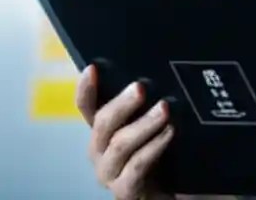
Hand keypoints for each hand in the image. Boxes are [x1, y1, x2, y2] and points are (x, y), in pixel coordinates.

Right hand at [76, 65, 174, 199]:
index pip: (87, 106)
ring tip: (165, 109)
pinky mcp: (125, 191)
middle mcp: (99, 150)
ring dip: (144, 124)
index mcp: (102, 131)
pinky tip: (168, 133)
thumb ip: (148, 104)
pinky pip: (136, 167)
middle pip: (103, 123)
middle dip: (122, 104)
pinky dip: (153, 147)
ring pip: (121, 144)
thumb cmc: (162, 154)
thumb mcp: (151, 124)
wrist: (169, 192)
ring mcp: (110, 173)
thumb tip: (161, 71)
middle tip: (140, 87)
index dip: (86, 88)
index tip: (93, 67)